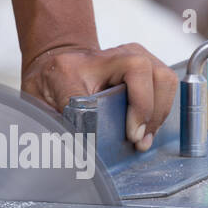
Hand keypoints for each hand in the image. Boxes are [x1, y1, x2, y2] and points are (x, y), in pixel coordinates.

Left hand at [21, 43, 177, 150]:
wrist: (61, 57)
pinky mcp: (148, 63)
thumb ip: (53, 123)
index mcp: (75, 67)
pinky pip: (167, 84)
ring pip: (163, 77)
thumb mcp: (39, 102)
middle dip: (149, 111)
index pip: (104, 88)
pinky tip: (149, 127)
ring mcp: (133, 55)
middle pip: (147, 73)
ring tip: (145, 138)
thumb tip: (69, 152)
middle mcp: (110, 55)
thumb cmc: (51, 81)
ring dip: (160, 112)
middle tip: (138, 140)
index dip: (131, 109)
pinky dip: (163, 108)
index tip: (132, 135)